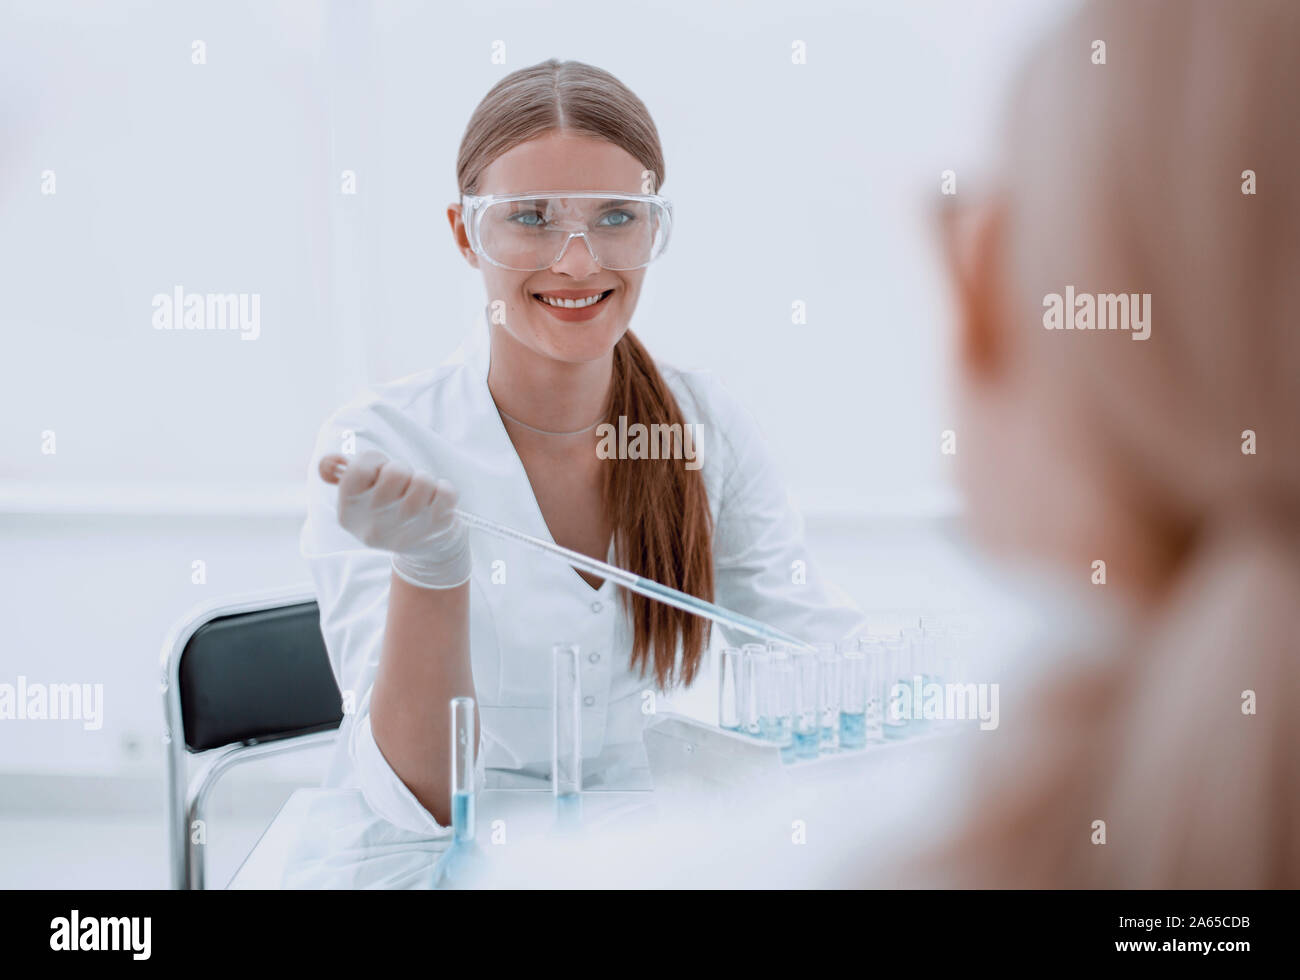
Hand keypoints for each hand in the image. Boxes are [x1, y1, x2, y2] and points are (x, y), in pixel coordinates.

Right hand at [318, 451, 470, 588]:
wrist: (427, 548)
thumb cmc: (392, 510)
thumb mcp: (363, 497)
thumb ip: (346, 474)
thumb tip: (328, 461)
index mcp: (349, 513)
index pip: (357, 470)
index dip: (374, 461)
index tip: (379, 471)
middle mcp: (374, 527)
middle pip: (395, 472)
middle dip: (403, 470)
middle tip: (403, 483)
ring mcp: (406, 532)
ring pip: (422, 481)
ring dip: (424, 479)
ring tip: (421, 491)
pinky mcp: (435, 531)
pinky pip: (445, 492)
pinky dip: (444, 488)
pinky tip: (437, 499)